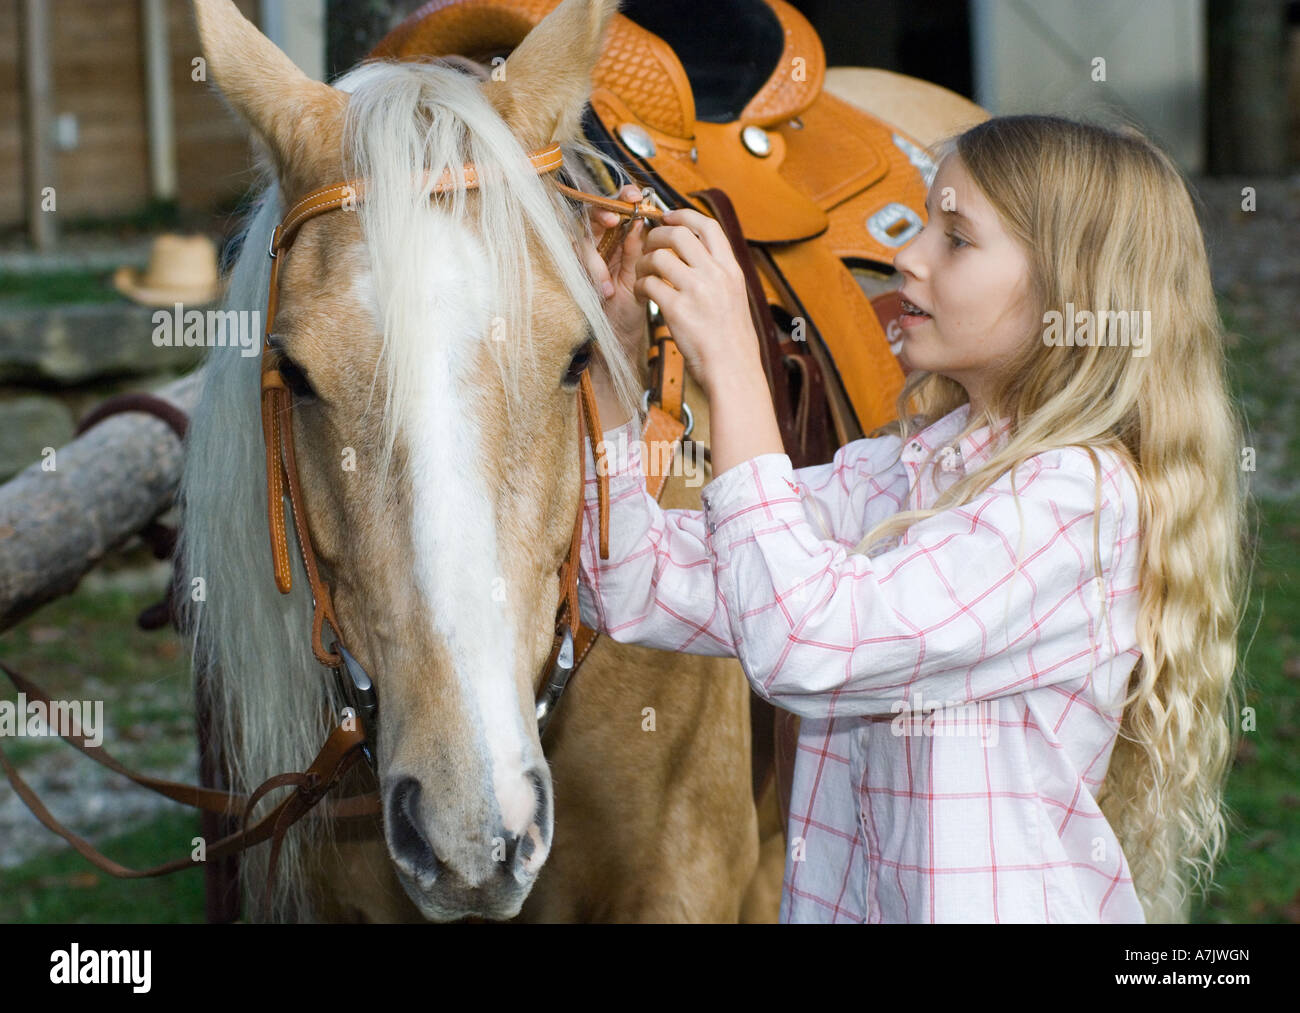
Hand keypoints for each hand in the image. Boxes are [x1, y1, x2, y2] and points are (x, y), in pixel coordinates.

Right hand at [578, 183, 650, 369]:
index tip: (634, 195)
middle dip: (601, 213)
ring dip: (594, 258)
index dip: (623, 195)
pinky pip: (576, 263)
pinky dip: (591, 277)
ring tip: (608, 280)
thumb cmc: (633, 303)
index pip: (618, 206)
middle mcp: (600, 241)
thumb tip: (640, 219)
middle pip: (592, 214)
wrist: (621, 333)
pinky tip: (605, 291)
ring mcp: (584, 256)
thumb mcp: (639, 274)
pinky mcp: (573, 271)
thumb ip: (636, 248)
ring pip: (582, 240)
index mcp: (620, 237)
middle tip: (614, 218)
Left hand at [631, 207, 760, 396]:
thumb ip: (721, 276)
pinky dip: (639, 286)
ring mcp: (697, 291)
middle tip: (648, 246)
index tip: (667, 216)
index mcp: (732, 270)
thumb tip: (704, 258)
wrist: (734, 371)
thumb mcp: (736, 299)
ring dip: (644, 262)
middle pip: (679, 234)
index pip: (708, 226)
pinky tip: (641, 295)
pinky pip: (649, 284)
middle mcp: (716, 275)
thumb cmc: (732, 342)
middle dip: (657, 235)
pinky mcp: (678, 310)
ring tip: (641, 275)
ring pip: (659, 257)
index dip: (684, 215)